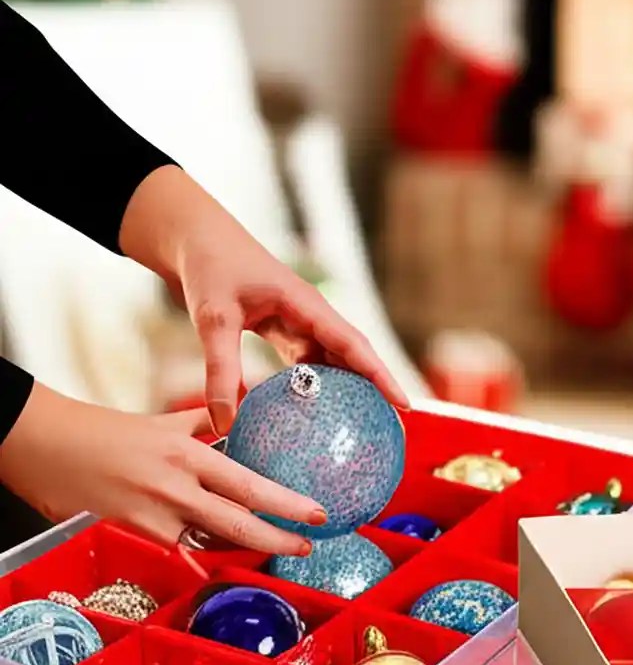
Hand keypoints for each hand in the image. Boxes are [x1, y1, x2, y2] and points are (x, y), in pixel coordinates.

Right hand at [0, 384, 322, 553]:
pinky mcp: (134, 532)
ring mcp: (154, 514)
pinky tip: (224, 551)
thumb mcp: (164, 423)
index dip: (286, 503)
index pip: (248, 485)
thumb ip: (205, 423)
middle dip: (278, 538)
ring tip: (274, 547)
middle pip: (237, 522)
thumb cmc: (106, 431)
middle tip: (307, 544)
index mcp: (188, 455)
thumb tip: (237, 409)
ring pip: (210, 540)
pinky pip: (180, 547)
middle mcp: (175, 487)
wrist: (48, 445)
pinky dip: (203, 549)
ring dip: (243, 547)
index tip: (317, 512)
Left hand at [120, 166, 409, 433]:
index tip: (403, 403)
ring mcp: (300, 322)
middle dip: (375, 387)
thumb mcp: (213, 320)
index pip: (353, 345)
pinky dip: (312, 386)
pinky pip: (307, 362)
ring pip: (332, 361)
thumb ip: (220, 372)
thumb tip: (225, 424)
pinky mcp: (284, 329)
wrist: (197, 239)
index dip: (380, 375)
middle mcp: (311, 314)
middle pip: (353, 355)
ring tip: (360, 424)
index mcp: (307, 305)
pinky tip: (312, 411)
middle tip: (391, 425)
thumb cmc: (211, 268)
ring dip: (346, 388)